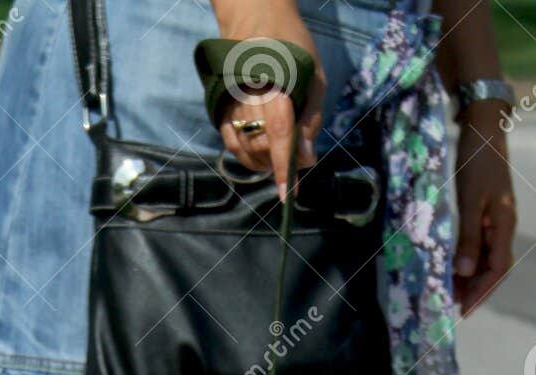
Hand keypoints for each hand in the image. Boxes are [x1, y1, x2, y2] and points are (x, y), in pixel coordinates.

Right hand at [215, 10, 325, 199]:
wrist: (253, 19)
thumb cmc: (290, 47)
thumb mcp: (314, 76)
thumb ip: (311, 118)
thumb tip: (306, 159)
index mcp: (274, 85)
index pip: (279, 134)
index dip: (284, 167)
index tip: (290, 195)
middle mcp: (248, 96)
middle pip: (262, 147)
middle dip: (279, 163)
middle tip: (295, 161)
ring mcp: (230, 104)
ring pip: (247, 150)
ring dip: (265, 162)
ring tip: (279, 156)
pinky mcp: (220, 109)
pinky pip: (233, 146)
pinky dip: (248, 157)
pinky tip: (261, 156)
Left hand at [453, 108, 515, 314]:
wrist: (483, 131)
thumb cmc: (477, 162)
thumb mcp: (470, 201)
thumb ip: (468, 237)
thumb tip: (465, 271)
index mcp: (504, 225)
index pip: (498, 268)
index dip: (483, 292)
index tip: (465, 310)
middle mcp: (502, 227)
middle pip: (494, 269)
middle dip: (476, 291)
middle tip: (454, 309)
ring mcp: (495, 221)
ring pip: (486, 260)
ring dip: (471, 279)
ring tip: (450, 295)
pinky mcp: (485, 215)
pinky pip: (479, 247)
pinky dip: (467, 262)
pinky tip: (453, 271)